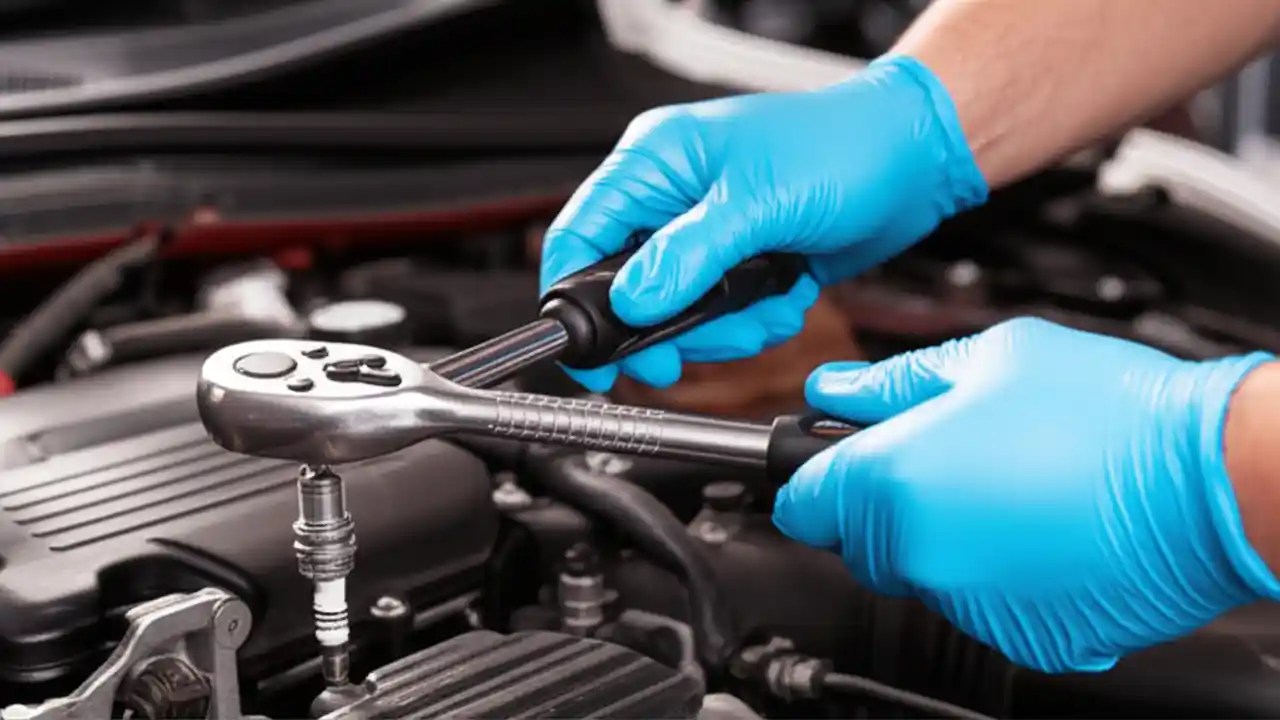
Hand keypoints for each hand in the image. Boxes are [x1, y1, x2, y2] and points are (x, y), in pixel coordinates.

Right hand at [541, 55, 987, 391]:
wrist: (915, 161)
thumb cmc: (844, 148)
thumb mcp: (757, 204)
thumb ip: (688, 257)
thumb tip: (634, 303)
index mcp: (655, 161)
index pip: (580, 235)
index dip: (576, 299)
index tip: (594, 356)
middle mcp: (671, 197)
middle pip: (625, 287)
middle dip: (665, 326)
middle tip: (685, 352)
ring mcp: (704, 230)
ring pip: (674, 310)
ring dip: (718, 328)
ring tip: (761, 314)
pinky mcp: (738, 259)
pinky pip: (718, 314)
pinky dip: (749, 322)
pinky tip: (782, 302)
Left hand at [772, 317, 1279, 672]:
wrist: (1212, 479)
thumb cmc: (1109, 412)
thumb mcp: (987, 360)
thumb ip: (891, 384)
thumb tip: (833, 391)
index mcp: (893, 483)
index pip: (802, 503)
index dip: (815, 478)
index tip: (835, 462)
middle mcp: (919, 555)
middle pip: (857, 542)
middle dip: (884, 503)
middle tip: (950, 457)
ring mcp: (969, 604)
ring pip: (920, 573)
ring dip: (944, 537)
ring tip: (1011, 483)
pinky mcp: (1020, 636)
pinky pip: (978, 602)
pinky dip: (995, 573)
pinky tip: (1040, 525)